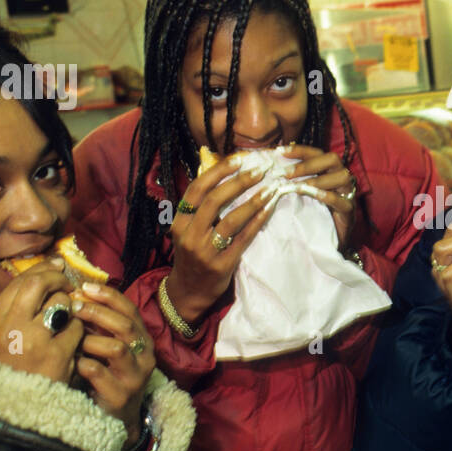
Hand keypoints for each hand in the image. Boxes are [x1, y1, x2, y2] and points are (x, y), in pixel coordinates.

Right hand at [0, 257, 83, 384]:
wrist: (15, 413)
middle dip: (56, 278)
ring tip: (68, 316)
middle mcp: (9, 329)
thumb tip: (41, 276)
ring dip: (70, 305)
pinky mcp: (57, 355)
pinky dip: (78, 329)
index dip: (40, 271)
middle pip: (37, 285)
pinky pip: (75, 327)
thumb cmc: (10, 372)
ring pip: (60, 303)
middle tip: (67, 283)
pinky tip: (74, 338)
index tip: (55, 267)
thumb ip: (14, 311)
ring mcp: (33, 342)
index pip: (18, 284)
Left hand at [71, 281, 155, 447]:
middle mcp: (144, 355)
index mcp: (142, 338)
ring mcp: (135, 377)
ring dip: (89, 340)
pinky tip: (71, 362)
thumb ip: (99, 325)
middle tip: (73, 307)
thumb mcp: (108, 345)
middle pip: (125, 326)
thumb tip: (75, 295)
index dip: (108, 296)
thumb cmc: (106, 373)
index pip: (129, 309)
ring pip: (115, 349)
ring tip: (72, 340)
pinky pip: (99, 373)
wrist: (115, 416)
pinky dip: (82, 364)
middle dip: (97, 313)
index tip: (84, 287)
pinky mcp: (121, 396)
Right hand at [167, 155, 275, 323]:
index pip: (197, 189)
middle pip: (214, 200)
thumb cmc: (192, 254)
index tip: (239, 159)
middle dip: (239, 182)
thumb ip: (201, 207)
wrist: (188, 291)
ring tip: (271, 188)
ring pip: (230, 220)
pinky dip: (257, 222)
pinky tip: (269, 209)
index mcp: (180, 221)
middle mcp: (190, 234)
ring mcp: (205, 251)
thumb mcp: (188, 229)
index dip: (218, 172)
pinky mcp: (222, 265)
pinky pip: (243, 239)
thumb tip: (221, 172)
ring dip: (253, 201)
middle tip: (260, 170)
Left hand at [282, 143, 357, 248]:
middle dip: (307, 164)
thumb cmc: (311, 212)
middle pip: (332, 159)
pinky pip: (341, 200)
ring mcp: (347, 193)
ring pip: (340, 177)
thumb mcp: (300, 193)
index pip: (316, 153)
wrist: (326, 240)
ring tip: (296, 187)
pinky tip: (312, 195)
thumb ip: (291, 179)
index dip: (299, 150)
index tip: (279, 152)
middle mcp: (340, 177)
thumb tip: (270, 166)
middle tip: (284, 173)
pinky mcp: (349, 211)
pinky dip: (327, 196)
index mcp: (329, 169)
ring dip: (316, 180)